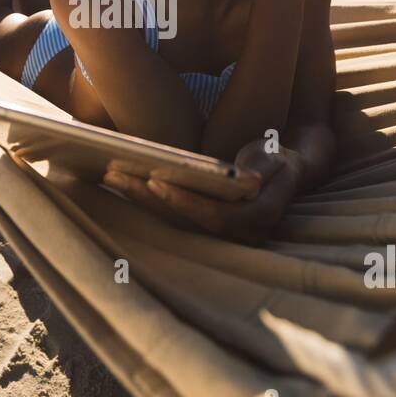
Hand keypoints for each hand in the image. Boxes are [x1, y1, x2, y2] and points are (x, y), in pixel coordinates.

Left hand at [102, 141, 304, 242]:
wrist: (284, 174)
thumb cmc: (278, 161)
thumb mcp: (278, 159)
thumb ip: (265, 168)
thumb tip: (249, 180)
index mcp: (261, 218)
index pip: (216, 215)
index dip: (184, 201)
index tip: (155, 181)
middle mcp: (239, 235)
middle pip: (185, 221)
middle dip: (148, 198)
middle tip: (116, 174)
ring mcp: (222, 237)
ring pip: (173, 221)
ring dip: (140, 199)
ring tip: (111, 175)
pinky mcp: (205, 230)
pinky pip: (172, 219)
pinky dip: (147, 202)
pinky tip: (124, 184)